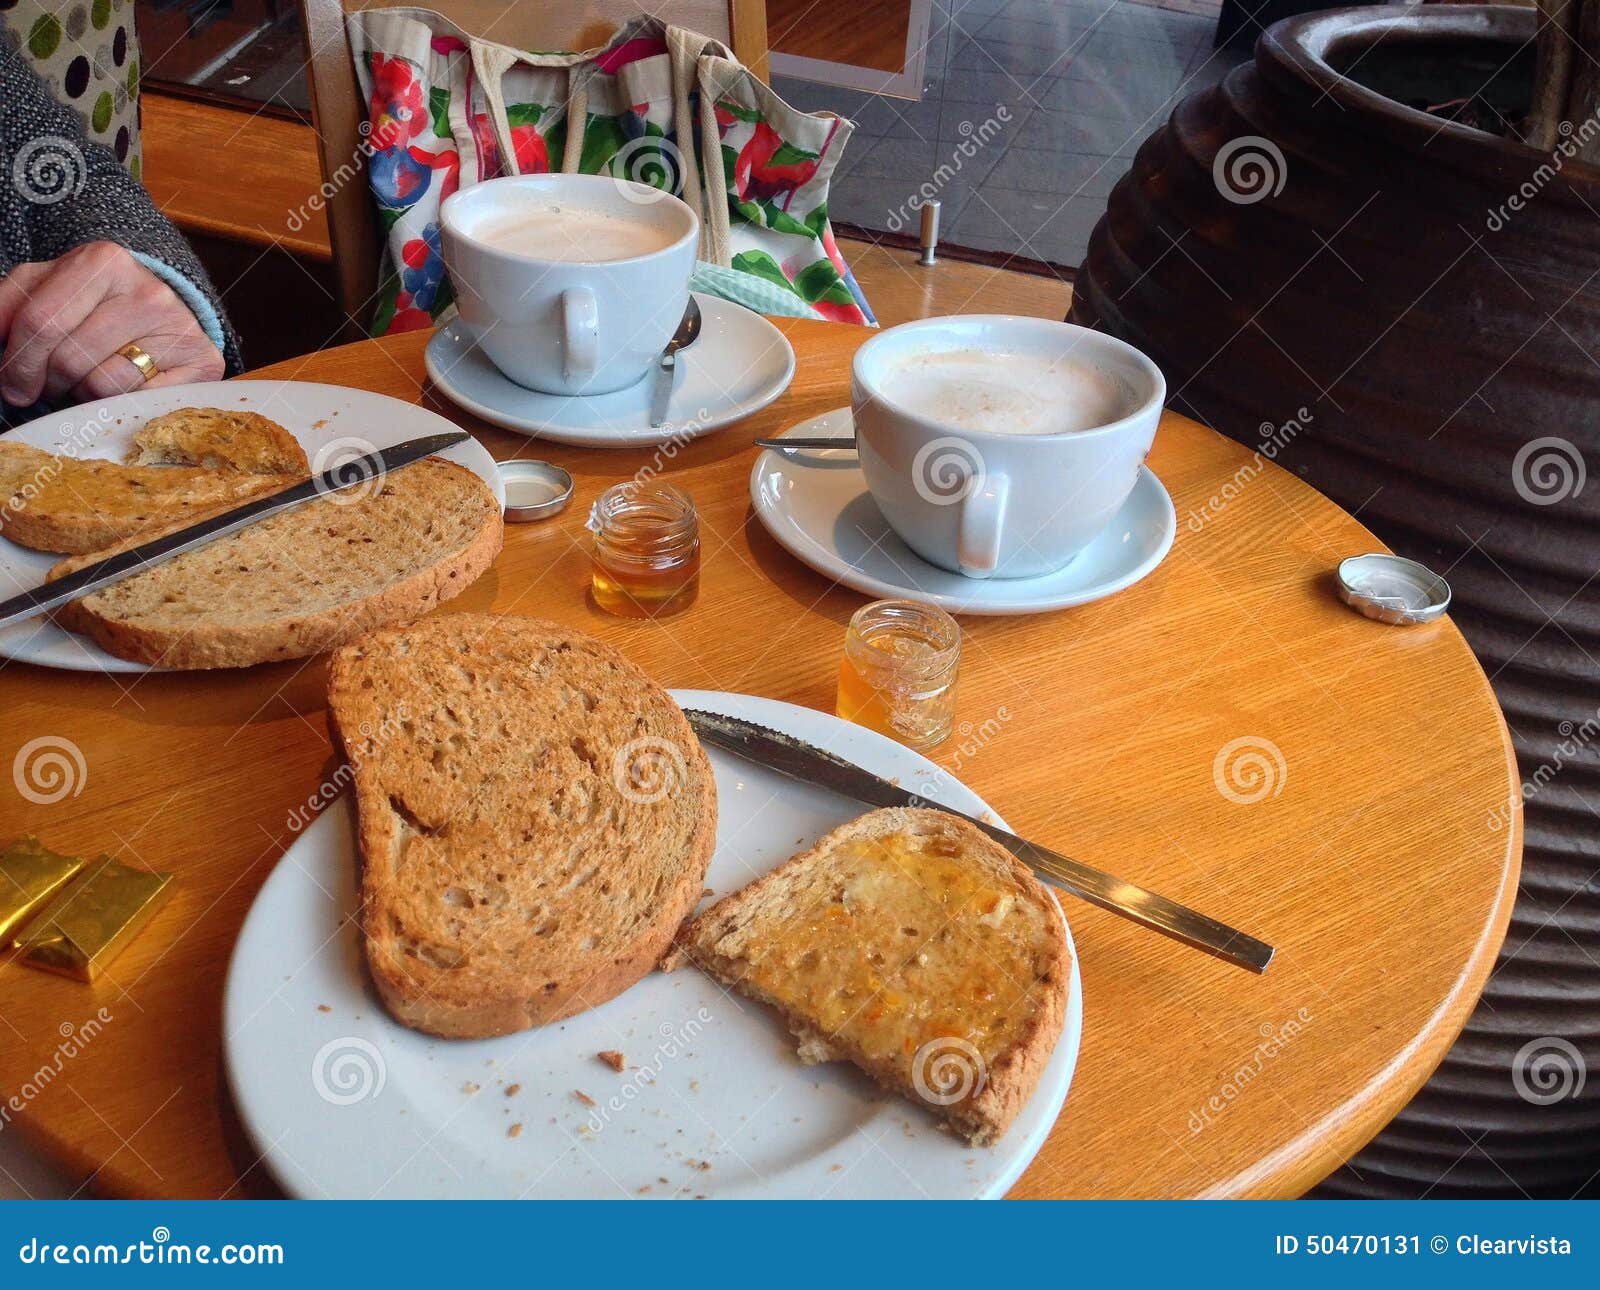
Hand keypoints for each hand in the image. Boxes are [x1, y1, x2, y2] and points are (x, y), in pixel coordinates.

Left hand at [0, 241, 224, 405]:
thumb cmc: (97, 304)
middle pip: (69, 359)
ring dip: (82, 395)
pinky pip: (137, 402)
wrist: (164, 311)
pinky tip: (119, 389)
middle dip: (47, 384)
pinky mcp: (201, 362)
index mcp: (102, 261)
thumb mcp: (48, 289)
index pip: (39, 321)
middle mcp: (146, 290)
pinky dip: (118, 405)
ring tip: (87, 382)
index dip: (15, 363)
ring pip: (101, 386)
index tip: (11, 385)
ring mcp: (179, 327)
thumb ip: (11, 306)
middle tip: (47, 387)